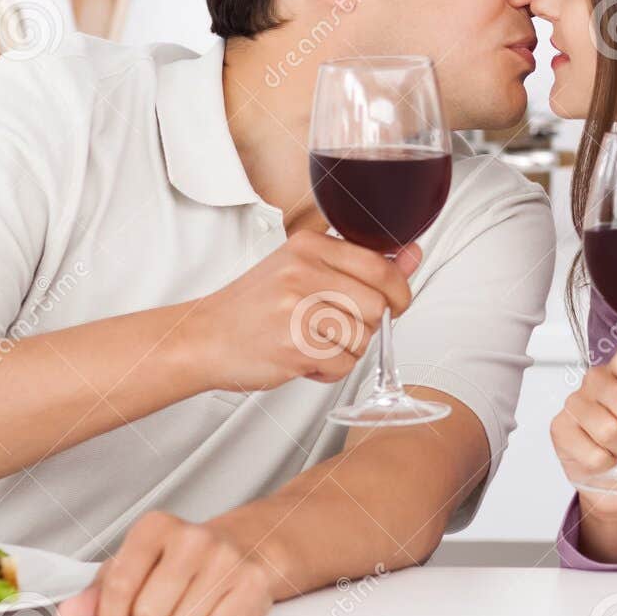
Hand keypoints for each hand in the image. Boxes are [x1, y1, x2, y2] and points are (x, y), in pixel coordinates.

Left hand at [57, 511, 275, 615]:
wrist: (248, 547)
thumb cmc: (179, 563)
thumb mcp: (135, 568)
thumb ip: (99, 594)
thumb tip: (69, 614)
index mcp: (155, 528)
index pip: (118, 587)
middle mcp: (192, 537)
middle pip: (149, 615)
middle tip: (164, 607)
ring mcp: (226, 559)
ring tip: (192, 605)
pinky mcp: (252, 584)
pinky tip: (216, 608)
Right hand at [180, 229, 419, 391]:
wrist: (203, 337)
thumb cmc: (255, 306)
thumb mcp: (303, 269)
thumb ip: (360, 263)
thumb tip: (413, 253)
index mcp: (309, 245)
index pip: (381, 265)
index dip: (398, 291)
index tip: (393, 302)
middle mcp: (303, 271)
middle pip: (378, 305)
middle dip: (369, 325)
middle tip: (339, 328)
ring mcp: (298, 309)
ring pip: (364, 338)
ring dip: (347, 350)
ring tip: (314, 343)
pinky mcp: (295, 346)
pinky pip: (343, 365)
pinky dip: (329, 371)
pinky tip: (304, 360)